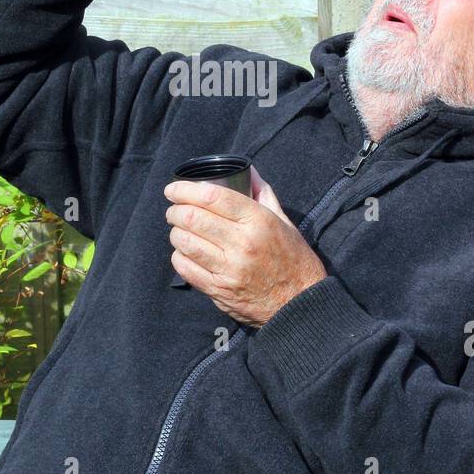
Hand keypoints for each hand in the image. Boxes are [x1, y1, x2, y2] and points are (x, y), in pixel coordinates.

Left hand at [164, 165, 326, 326]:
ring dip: (176, 233)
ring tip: (178, 230)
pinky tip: (185, 252)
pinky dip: (179, 257)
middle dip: (175, 210)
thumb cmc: (293, 259)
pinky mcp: (219, 290)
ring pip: (185, 242)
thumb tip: (247, 170)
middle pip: (193, 218)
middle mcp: (242, 243)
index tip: (173, 189)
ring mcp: (229, 269)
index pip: (212, 197)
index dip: (186, 189)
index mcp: (258, 221)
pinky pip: (186, 269)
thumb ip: (263, 194)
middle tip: (173, 210)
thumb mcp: (284, 222)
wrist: (300, 303)